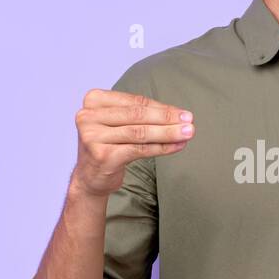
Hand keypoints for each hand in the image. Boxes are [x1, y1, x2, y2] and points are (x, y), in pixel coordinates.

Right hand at [71, 89, 193, 197]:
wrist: (90, 177)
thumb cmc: (109, 145)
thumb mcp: (120, 124)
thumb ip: (142, 115)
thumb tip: (178, 114)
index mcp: (93, 100)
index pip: (135, 102)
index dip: (161, 107)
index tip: (183, 113)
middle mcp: (88, 116)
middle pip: (137, 115)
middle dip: (167, 118)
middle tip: (189, 121)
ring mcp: (93, 136)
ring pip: (140, 132)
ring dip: (168, 133)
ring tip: (188, 133)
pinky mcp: (102, 156)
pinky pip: (139, 149)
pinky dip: (161, 147)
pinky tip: (176, 146)